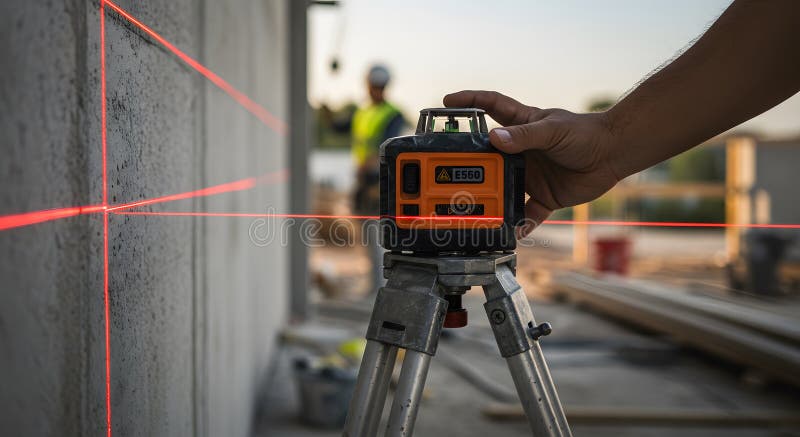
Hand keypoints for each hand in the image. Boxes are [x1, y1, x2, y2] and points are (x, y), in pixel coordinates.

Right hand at [443, 90, 621, 235]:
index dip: (468, 101)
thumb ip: (524, 135)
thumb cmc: (586, 133)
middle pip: (488, 157)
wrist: (615, 155)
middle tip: (450, 172)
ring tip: (475, 208)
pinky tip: (509, 233)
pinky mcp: (544, 196)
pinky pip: (527, 214)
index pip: (489, 107)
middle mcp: (521, 151)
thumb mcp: (553, 130)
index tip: (446, 102)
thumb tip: (494, 139)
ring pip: (502, 188)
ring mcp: (531, 174)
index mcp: (521, 126)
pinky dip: (519, 225)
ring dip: (491, 198)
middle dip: (470, 164)